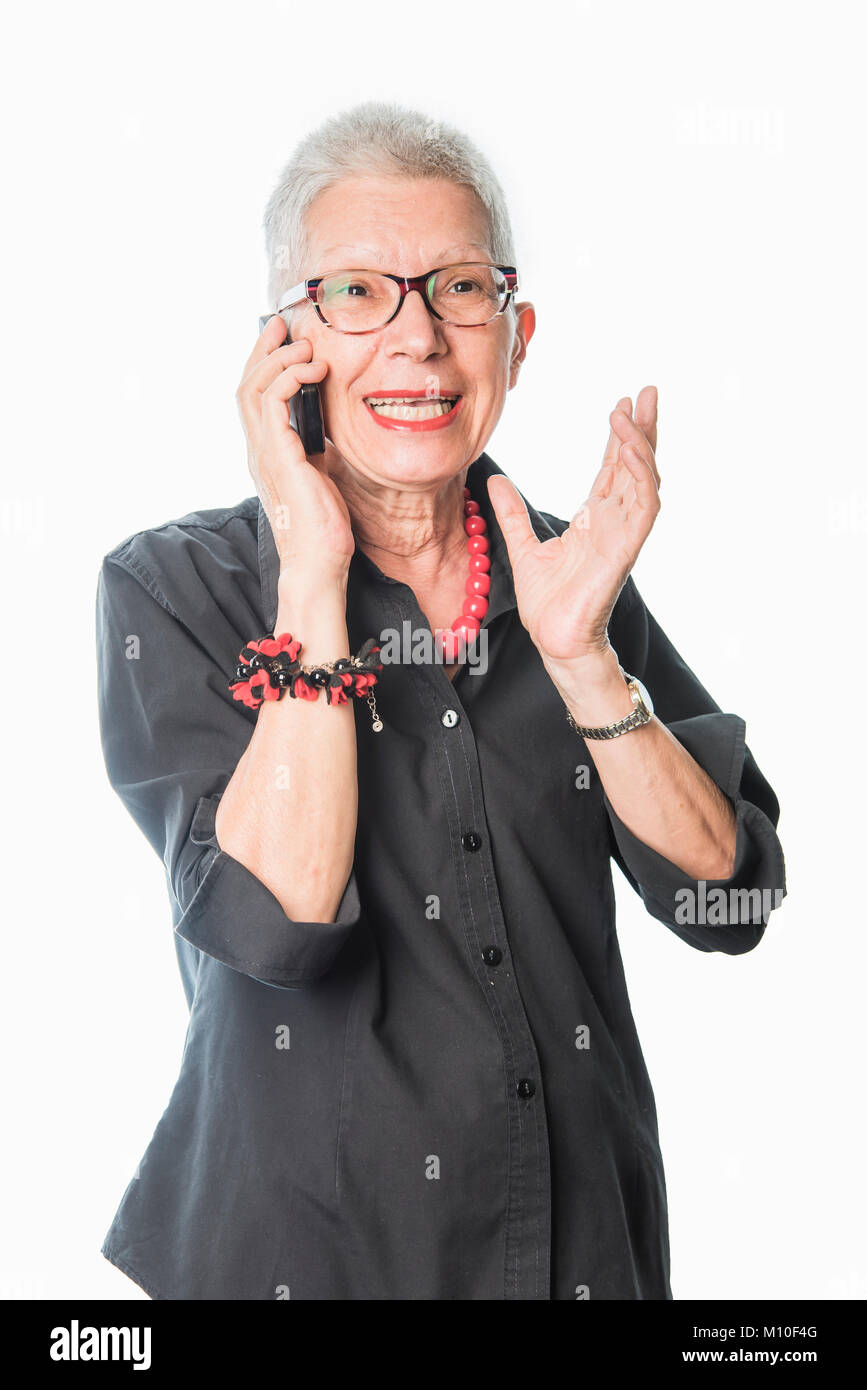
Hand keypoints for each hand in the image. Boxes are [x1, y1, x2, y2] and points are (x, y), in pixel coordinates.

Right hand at [235, 315, 354, 580]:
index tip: (283, 337)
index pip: (254, 398)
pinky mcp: (279, 458)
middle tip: (285, 325)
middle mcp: (258, 451)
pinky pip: (272, 404)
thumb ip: (314, 449)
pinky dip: (288, 379)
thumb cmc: (324, 528)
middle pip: (246, 385)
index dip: (263, 363)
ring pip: (253, 389)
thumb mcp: (321, 476)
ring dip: (279, 360)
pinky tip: (313, 371)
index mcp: (266, 454)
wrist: (319, 563)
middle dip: (264, 350)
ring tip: (306, 347)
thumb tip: (324, 426)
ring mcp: (264, 454)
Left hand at [487, 386, 660, 664]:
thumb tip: (495, 480)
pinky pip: (642, 508)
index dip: (619, 437)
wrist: (554, 640)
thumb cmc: (547, 603)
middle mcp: (613, 522)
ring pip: (644, 479)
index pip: (613, 468)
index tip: (622, 404)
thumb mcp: (522, 546)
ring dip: (641, 444)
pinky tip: (632, 452)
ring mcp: (622, 535)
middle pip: (636, 465)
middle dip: (644, 427)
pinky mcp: (625, 550)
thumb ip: (513, 513)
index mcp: (594, 520)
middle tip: (649, 390)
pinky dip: (640, 477)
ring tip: (633, 412)